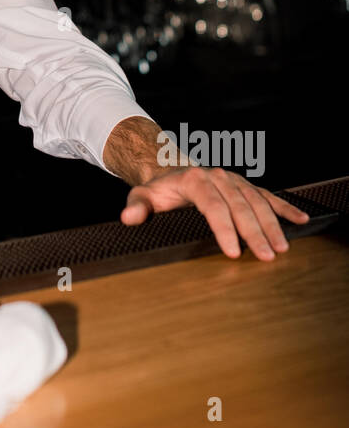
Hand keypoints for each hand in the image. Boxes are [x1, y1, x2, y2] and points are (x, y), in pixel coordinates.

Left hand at [121, 165, 309, 260]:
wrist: (171, 170)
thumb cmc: (159, 190)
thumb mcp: (142, 196)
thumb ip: (137, 208)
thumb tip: (129, 219)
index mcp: (195, 180)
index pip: (213, 206)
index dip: (224, 229)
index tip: (234, 252)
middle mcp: (219, 177)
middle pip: (240, 207)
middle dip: (254, 233)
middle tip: (266, 257)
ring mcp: (234, 181)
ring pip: (257, 203)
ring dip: (272, 225)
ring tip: (282, 248)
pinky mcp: (245, 187)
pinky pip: (268, 197)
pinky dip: (285, 208)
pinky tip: (300, 220)